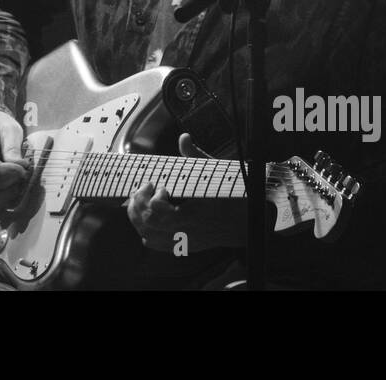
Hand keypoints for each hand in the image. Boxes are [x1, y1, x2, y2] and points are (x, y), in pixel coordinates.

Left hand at [125, 133, 243, 252]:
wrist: (246, 222)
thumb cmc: (230, 196)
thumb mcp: (214, 173)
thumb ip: (195, 156)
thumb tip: (184, 137)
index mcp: (190, 214)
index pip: (156, 209)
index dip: (150, 195)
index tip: (155, 184)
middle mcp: (185, 232)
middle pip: (148, 223)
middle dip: (138, 205)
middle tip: (143, 191)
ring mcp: (184, 242)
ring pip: (149, 236)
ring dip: (139, 219)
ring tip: (141, 204)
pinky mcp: (186, 247)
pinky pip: (158, 245)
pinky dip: (147, 233)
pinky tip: (149, 221)